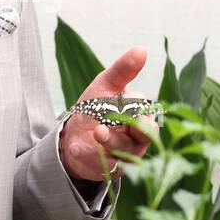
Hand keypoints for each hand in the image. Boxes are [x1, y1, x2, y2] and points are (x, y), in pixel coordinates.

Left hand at [60, 46, 153, 182]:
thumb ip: (122, 71)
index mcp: (140, 115)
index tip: (124, 98)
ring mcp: (126, 155)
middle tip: (120, 119)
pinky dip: (89, 156)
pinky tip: (74, 147)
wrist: (73, 134)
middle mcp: (138, 137)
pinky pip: (106, 166)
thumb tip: (141, 50)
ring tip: (95, 131)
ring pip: (125, 150)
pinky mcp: (111, 169)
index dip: (136, 106)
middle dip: (134, 128)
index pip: (146, 110)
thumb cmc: (95, 107)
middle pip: (144, 134)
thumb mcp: (105, 86)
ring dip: (109, 141)